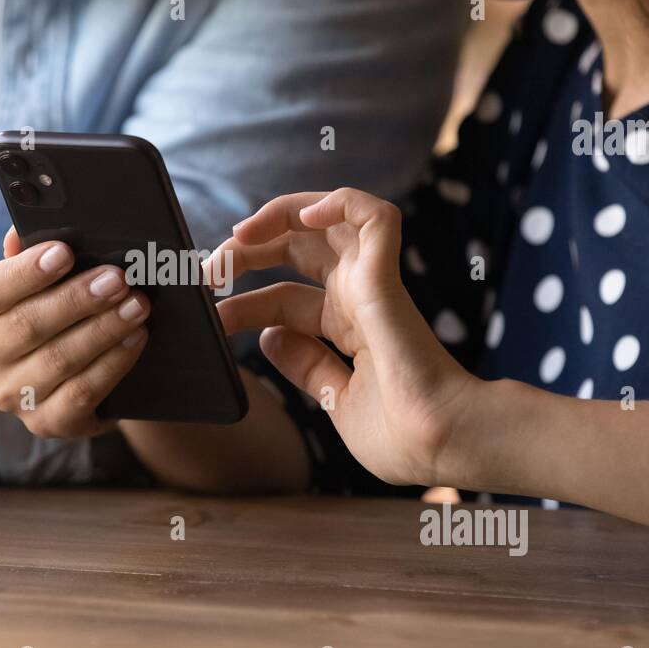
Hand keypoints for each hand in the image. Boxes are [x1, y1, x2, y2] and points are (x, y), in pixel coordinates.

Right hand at [0, 228, 150, 439]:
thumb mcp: (43, 278)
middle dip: (77, 300)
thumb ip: (30, 251)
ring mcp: (11, 395)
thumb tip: (21, 232)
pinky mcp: (46, 423)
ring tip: (137, 306)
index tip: (65, 252)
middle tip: (117, 279)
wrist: (80, 369)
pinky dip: (113, 364)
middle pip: (26, 326)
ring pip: (57, 361)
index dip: (24, 272)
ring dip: (103, 330)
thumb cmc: (58, 308)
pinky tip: (135, 339)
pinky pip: (81, 394)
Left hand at [212, 188, 479, 485]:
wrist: (440, 446)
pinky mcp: (386, 278)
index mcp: (348, 327)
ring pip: (331, 216)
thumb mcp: (335, 400)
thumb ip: (306, 366)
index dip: (242, 303)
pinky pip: (375, 216)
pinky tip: (303, 215)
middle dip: (248, 251)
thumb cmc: (403, 437)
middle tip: (209, 268)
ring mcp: (373, 284)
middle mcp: (359, 297)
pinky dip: (342, 201)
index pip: (284, 298)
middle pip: (297, 249)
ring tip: (240, 233)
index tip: (208, 314)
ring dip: (280, 213)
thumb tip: (270, 337)